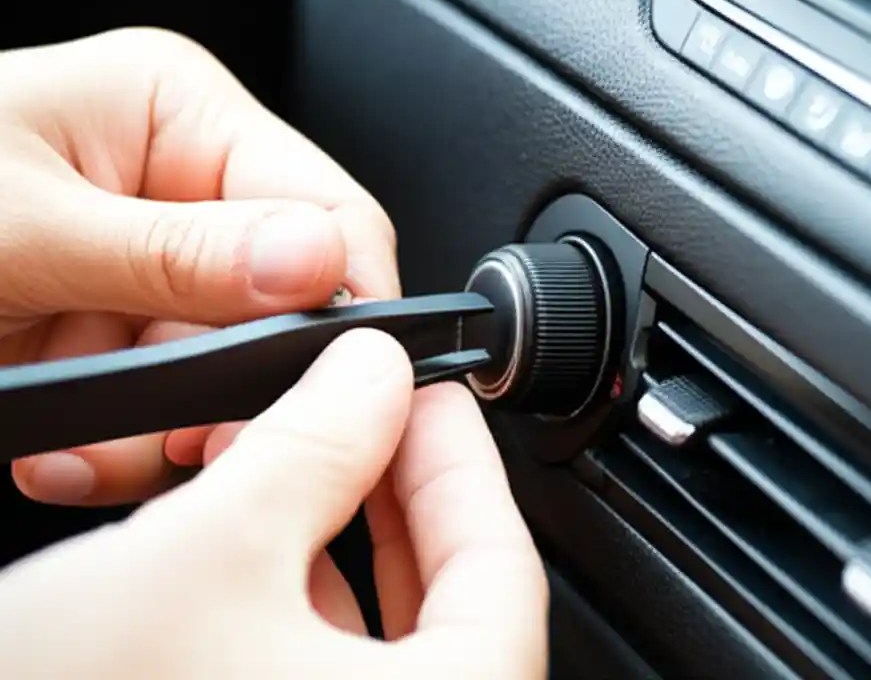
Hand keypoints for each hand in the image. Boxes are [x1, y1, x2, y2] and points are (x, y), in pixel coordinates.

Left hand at [0, 28, 398, 504]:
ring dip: (159, 426)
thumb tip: (313, 263)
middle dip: (228, 382)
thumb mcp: (22, 226)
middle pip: (280, 304)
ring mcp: (142, 267)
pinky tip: (58, 442)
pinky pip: (162, 406)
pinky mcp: (109, 334)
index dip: (336, 301)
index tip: (321, 378)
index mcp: (173, 114)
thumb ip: (177, 252)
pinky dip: (116, 445)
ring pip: (224, 372)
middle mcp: (172, 185)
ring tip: (83, 439)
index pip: (326, 208)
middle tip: (189, 432)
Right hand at [0, 330, 548, 677]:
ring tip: (296, 456)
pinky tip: (252, 543)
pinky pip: (318, 670)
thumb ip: (312, 452)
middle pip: (448, 601)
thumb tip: (372, 380)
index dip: (461, 460)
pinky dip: (294, 601)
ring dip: (336, 539)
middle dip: (396, 491)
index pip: (504, 569)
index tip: (428, 395)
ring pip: (377, 639)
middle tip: (369, 411)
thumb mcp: (206, 557)